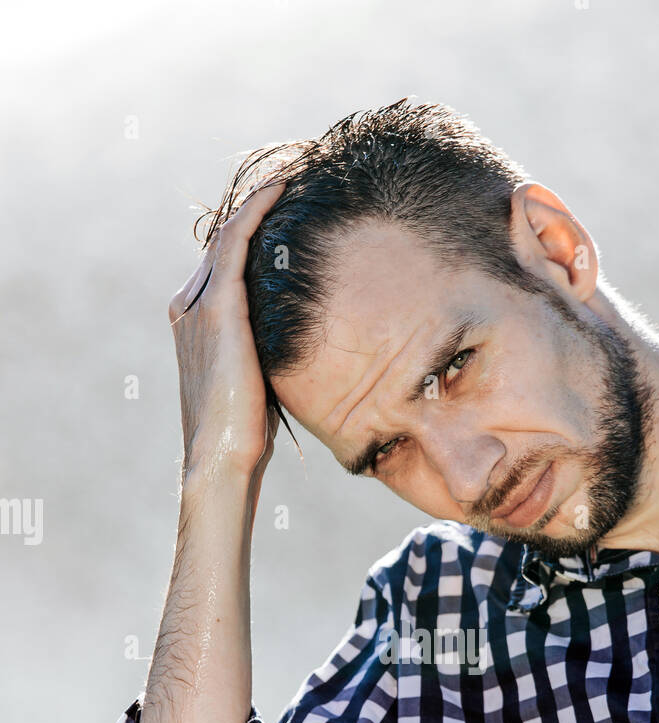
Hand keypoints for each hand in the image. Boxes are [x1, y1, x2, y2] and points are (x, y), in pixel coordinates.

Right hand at [168, 180, 286, 478]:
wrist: (221, 457)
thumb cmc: (246, 434)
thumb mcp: (258, 380)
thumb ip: (267, 351)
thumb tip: (306, 344)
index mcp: (195, 322)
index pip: (225, 262)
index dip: (254, 229)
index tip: (288, 204)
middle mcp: (189, 305)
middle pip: (224, 241)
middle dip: (258, 205)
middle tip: (297, 171)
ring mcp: (199, 304)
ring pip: (230, 233)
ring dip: (261, 197)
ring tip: (294, 167)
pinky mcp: (219, 307)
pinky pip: (238, 240)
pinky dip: (258, 208)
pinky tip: (282, 185)